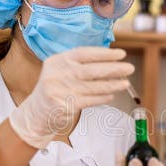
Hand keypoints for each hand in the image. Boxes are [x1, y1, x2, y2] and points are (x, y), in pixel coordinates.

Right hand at [9, 47, 132, 148]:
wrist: (37, 113)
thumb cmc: (56, 89)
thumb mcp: (61, 71)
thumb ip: (80, 64)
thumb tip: (110, 60)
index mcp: (58, 60)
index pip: (84, 53)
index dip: (104, 53)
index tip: (120, 54)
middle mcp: (58, 73)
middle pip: (91, 70)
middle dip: (113, 69)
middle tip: (129, 68)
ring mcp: (60, 90)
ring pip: (93, 86)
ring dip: (112, 84)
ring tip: (125, 83)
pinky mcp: (65, 105)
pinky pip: (90, 100)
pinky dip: (103, 97)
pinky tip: (112, 95)